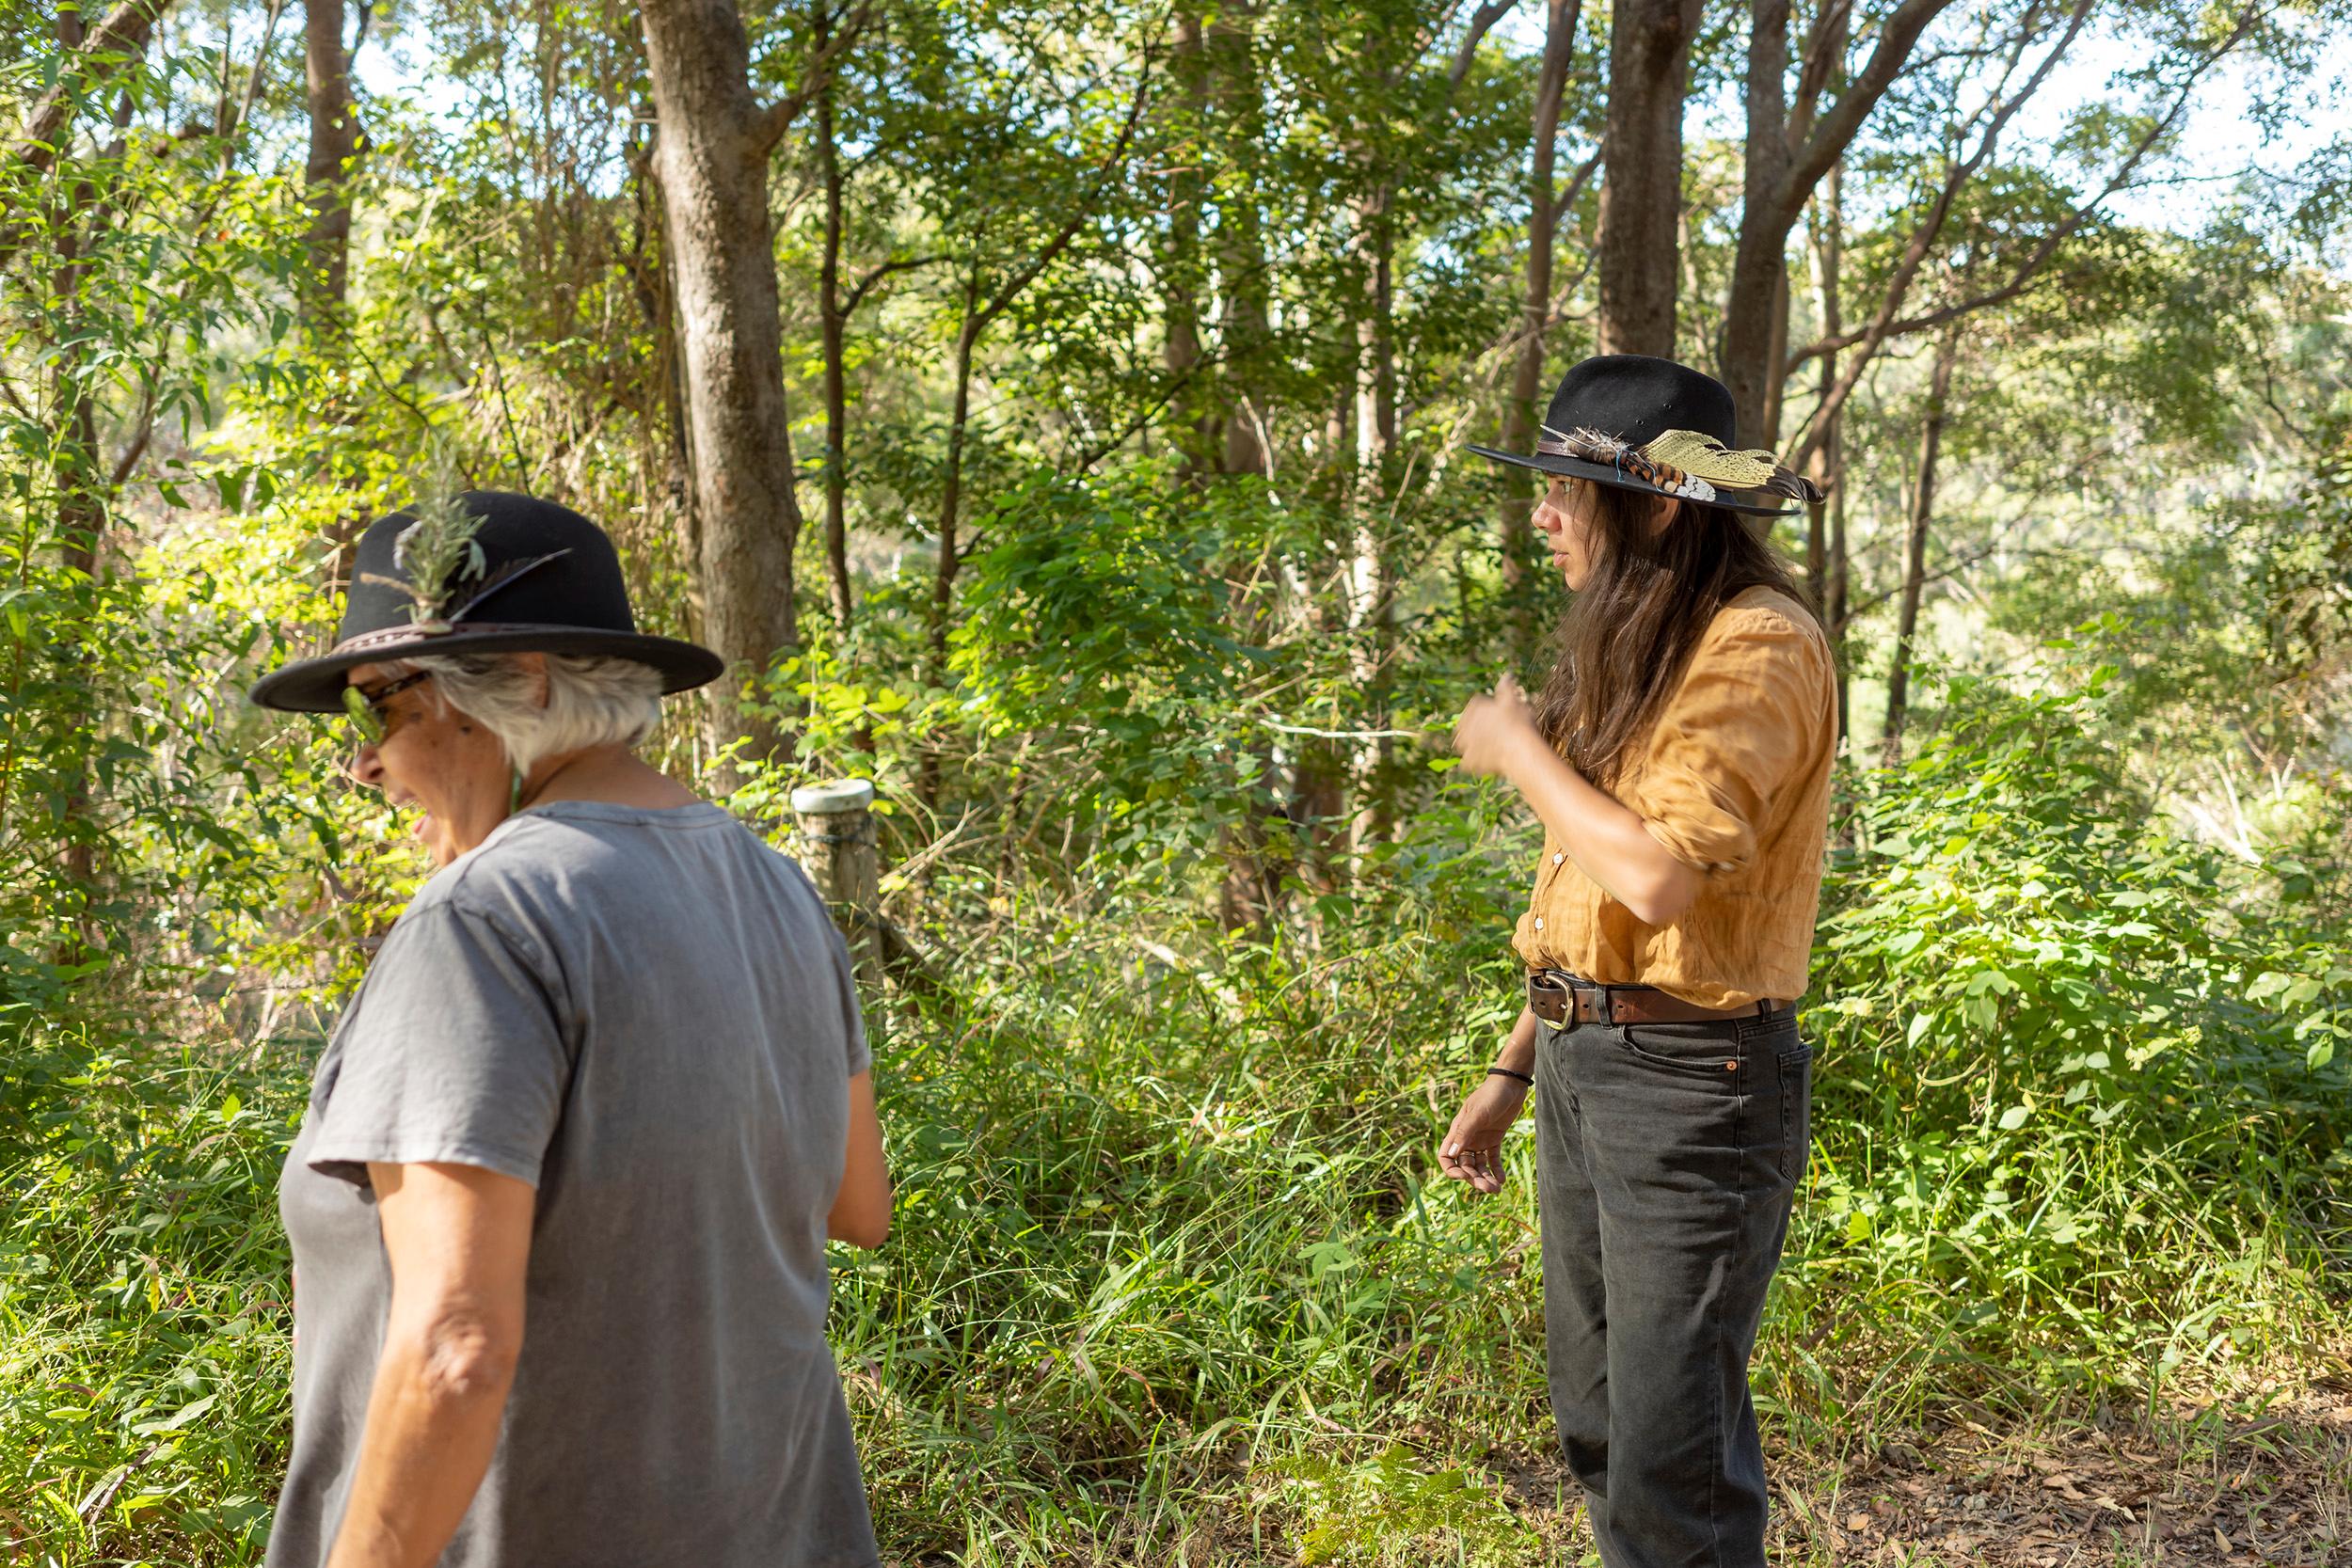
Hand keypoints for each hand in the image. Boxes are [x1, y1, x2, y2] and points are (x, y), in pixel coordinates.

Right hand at [1438, 1074, 1529, 1195]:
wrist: (1510, 1084)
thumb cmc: (1491, 1095)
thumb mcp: (1478, 1114)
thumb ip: (1464, 1133)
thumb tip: (1451, 1155)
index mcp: (1457, 1132)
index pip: (1446, 1157)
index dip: (1452, 1170)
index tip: (1465, 1177)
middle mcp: (1467, 1138)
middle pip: (1465, 1166)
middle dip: (1475, 1179)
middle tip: (1490, 1189)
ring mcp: (1481, 1139)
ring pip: (1479, 1165)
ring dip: (1486, 1177)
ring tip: (1497, 1189)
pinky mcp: (1495, 1138)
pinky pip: (1493, 1159)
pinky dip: (1496, 1169)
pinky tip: (1502, 1179)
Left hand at [1452, 674, 1539, 778]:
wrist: (1520, 749)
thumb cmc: (1520, 722)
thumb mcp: (1514, 701)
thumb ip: (1507, 687)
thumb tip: (1507, 675)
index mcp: (1474, 706)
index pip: (1475, 707)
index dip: (1487, 714)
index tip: (1498, 720)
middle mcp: (1464, 723)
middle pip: (1467, 725)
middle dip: (1477, 730)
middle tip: (1494, 736)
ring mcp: (1464, 743)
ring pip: (1465, 744)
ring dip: (1473, 746)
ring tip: (1490, 749)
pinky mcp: (1468, 760)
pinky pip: (1468, 762)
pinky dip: (1475, 763)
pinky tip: (1488, 763)